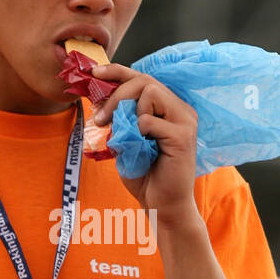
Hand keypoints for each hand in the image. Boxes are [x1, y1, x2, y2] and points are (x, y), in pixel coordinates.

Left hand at [90, 63, 198, 225]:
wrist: (161, 206)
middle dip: (116, 94)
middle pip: (145, 80)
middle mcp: (180, 110)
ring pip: (150, 92)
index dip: (117, 72)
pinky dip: (138, 132)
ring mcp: (185, 121)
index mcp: (169, 108)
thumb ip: (119, 120)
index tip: (94, 73)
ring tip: (128, 137)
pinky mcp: (183, 136)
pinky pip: (150, 120)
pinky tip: (143, 148)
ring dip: (130, 112)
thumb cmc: (145, 176)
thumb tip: (99, 99)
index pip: (143, 79)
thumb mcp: (125, 141)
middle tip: (100, 118)